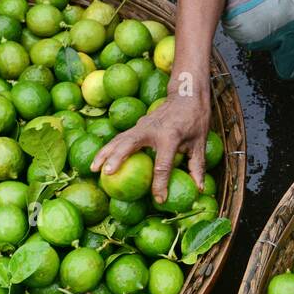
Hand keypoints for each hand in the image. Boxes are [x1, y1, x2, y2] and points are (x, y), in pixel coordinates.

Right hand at [90, 86, 210, 203]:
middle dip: (118, 158)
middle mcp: (152, 130)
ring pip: (119, 139)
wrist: (186, 94)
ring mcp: (142, 126)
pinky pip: (119, 138)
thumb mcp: (200, 142)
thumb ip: (197, 166)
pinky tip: (99, 161)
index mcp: (170, 136)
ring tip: (93, 168)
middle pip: (130, 144)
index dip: (160, 184)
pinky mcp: (136, 125)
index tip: (159, 200)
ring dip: (105, 152)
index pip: (163, 164)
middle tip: (108, 173)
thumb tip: (198, 188)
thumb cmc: (195, 120)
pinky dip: (108, 148)